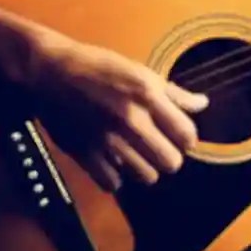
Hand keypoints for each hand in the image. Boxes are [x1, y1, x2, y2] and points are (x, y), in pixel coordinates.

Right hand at [24, 28, 207, 192]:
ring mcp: (107, 140)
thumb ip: (171, 92)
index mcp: (147, 95)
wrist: (48, 70)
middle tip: (155, 145)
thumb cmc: (93, 66)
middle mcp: (130, 119)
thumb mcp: (137, 70)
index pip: (187, 136)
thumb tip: (201, 104)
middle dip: (167, 155)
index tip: (176, 135)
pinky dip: (114, 176)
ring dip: (142, 167)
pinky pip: (113, 184)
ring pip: (146, 177)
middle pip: (171, 163)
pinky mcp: (85, 153)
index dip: (185, 138)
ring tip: (132, 152)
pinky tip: (110, 160)